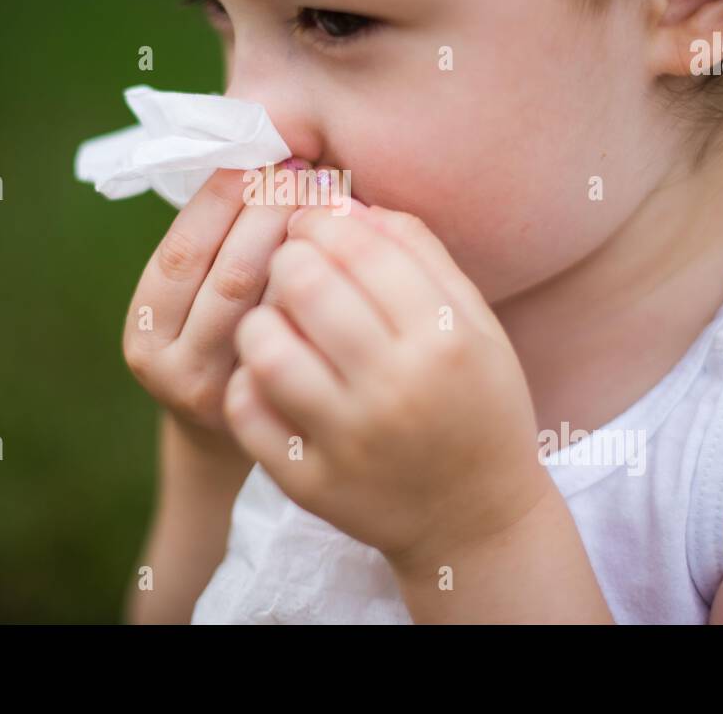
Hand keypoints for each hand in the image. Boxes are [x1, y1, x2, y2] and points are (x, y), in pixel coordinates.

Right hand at [121, 161, 312, 442]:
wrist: (244, 434)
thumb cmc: (222, 336)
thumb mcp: (197, 296)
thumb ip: (215, 239)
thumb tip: (255, 149)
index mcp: (146, 327)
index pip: (183, 250)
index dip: (222, 196)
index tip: (261, 155)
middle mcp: (175, 367)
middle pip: (231, 273)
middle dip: (272, 212)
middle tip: (308, 170)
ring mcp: (227, 394)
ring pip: (274, 303)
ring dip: (306, 243)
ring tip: (331, 199)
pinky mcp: (277, 407)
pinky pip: (308, 332)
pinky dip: (327, 286)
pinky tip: (348, 253)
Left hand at [223, 201, 551, 571]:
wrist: (476, 520)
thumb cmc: (477, 404)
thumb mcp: (474, 323)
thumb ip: (419, 254)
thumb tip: (344, 203)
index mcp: (446, 338)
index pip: (357, 245)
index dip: (321, 219)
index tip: (312, 222)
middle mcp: (396, 388)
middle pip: (304, 283)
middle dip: (288, 257)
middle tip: (293, 265)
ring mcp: (348, 441)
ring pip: (263, 345)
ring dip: (260, 318)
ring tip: (278, 320)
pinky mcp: (309, 483)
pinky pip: (246, 410)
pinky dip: (246, 381)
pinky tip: (270, 375)